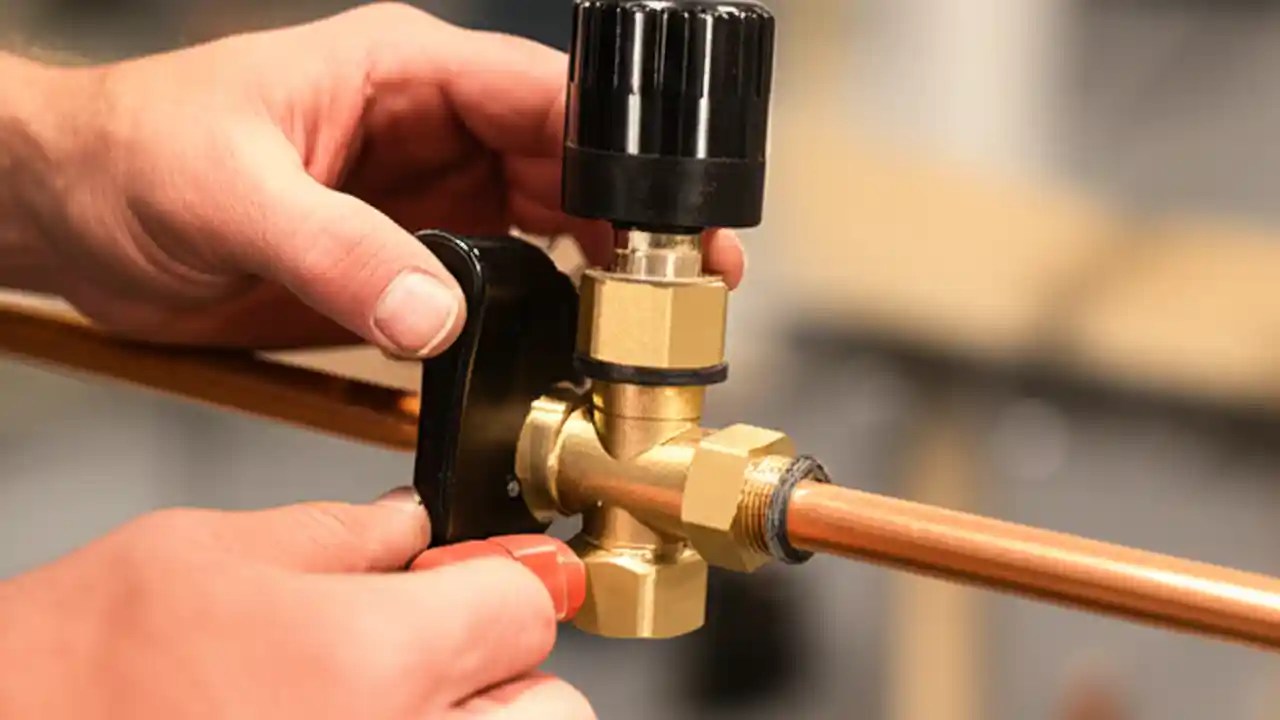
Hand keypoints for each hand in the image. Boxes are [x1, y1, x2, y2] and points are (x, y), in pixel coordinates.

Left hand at [0, 3, 745, 352]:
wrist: (72, 216)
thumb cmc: (130, 155)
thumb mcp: (229, 193)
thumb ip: (333, 250)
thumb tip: (430, 312)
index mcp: (401, 74)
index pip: (542, 96)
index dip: (620, 154)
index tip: (670, 217)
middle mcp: (429, 130)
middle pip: (567, 168)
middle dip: (629, 224)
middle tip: (676, 289)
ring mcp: (424, 197)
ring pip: (545, 227)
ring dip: (592, 272)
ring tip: (633, 323)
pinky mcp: (405, 259)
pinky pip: (495, 281)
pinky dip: (534, 310)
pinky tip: (559, 340)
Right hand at [0, 490, 593, 718]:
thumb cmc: (73, 674)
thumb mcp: (207, 553)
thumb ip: (338, 535)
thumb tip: (407, 523)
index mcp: (372, 658)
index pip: (525, 606)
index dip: (500, 580)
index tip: (477, 581)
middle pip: (554, 709)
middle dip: (507, 674)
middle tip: (437, 655)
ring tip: (381, 704)